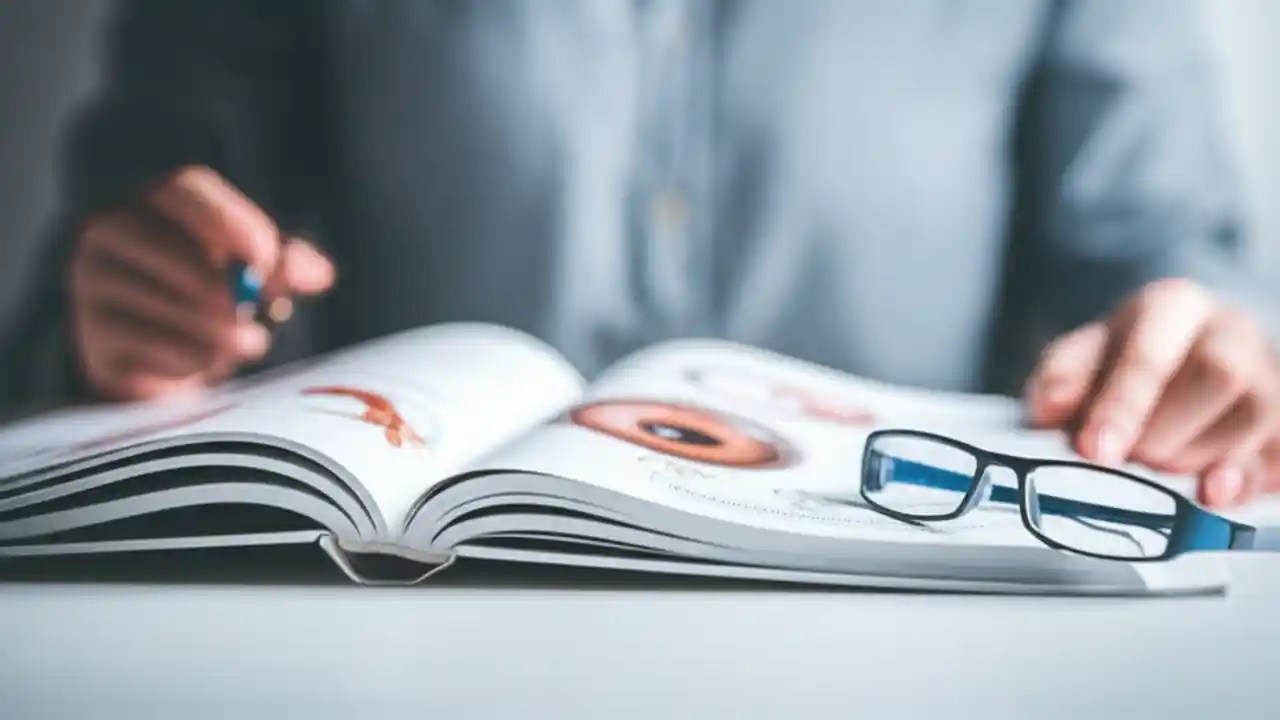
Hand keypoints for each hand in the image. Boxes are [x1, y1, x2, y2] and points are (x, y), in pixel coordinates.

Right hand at [70, 165, 335, 400]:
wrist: (168, 365)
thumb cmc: (219, 303)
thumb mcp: (261, 278)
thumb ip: (289, 268)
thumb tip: (316, 274)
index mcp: (157, 203)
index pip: (187, 190)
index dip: (232, 222)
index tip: (267, 260)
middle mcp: (111, 231)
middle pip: (167, 247)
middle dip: (219, 285)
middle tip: (253, 314)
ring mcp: (92, 283)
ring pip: (161, 301)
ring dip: (216, 331)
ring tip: (246, 343)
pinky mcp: (94, 336)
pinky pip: (150, 344)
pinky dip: (193, 358)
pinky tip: (208, 361)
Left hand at [1025, 278, 1279, 507]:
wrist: (1183, 358)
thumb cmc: (1126, 360)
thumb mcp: (1083, 357)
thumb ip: (1062, 378)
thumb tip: (1049, 408)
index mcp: (1173, 306)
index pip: (1152, 355)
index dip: (1123, 407)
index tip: (1095, 452)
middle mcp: (1231, 331)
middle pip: (1220, 376)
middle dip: (1166, 432)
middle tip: (1132, 459)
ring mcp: (1269, 373)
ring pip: (1258, 416)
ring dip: (1202, 458)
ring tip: (1163, 472)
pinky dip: (1246, 482)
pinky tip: (1214, 496)